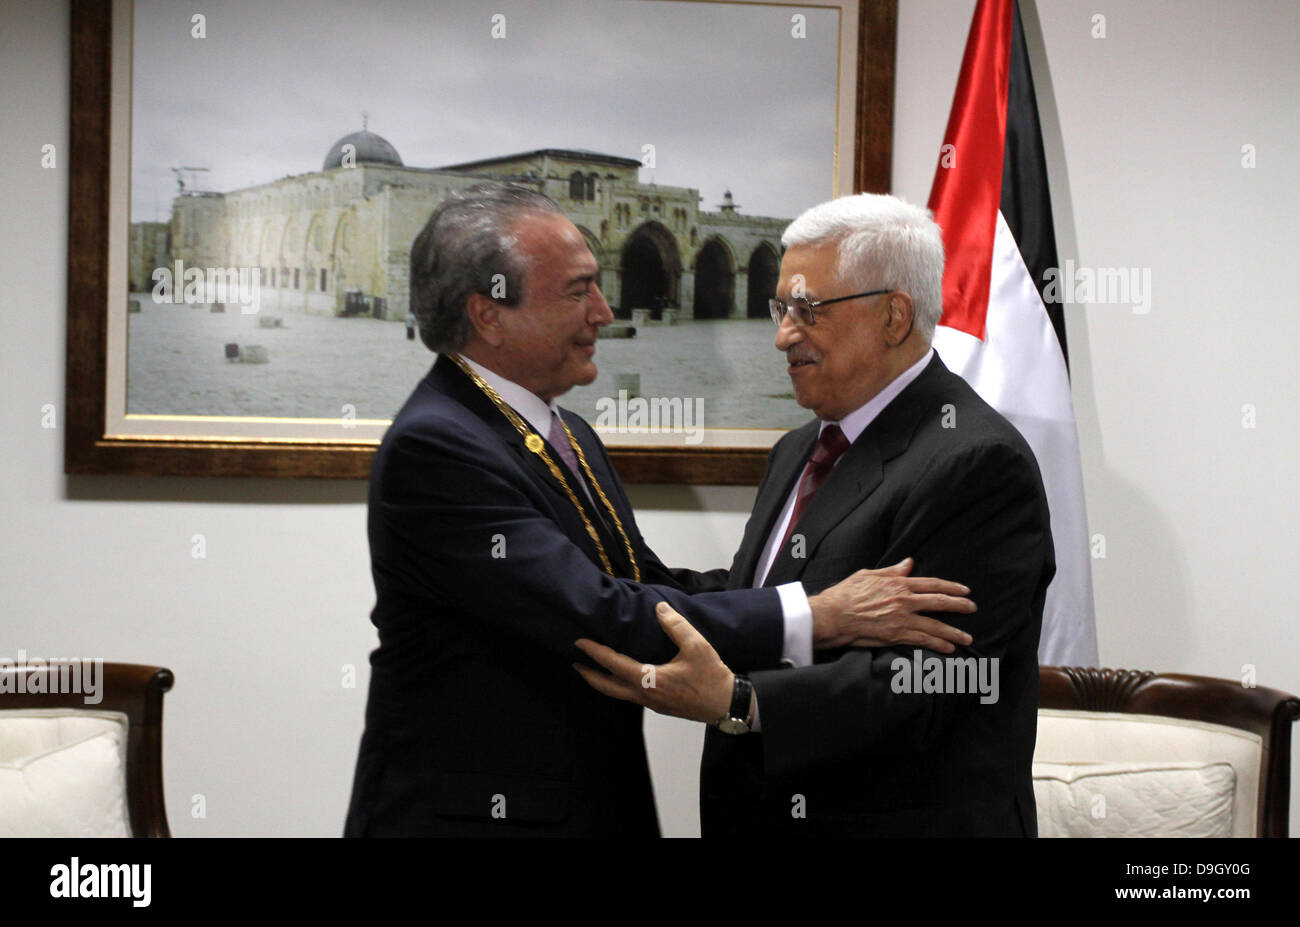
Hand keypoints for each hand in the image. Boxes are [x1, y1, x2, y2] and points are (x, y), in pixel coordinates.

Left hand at [574, 602, 733, 723]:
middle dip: (589, 675)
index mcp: (650, 680)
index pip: (615, 665)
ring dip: (602, 681)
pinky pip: (630, 695)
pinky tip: (621, 676)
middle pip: (608, 687)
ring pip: (618, 694)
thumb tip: (659, 608)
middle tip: (574, 662)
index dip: (595, 652)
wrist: (727, 705)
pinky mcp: (659, 706)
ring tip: (591, 668)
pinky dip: (618, 685)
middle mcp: (645, 695)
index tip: (579, 642)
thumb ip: (676, 625)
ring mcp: (652, 703)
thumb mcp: (697, 646)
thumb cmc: (712, 677)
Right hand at [808, 557, 975, 651]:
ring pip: (935, 625)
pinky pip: (923, 640)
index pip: (931, 584)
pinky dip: (938, 644)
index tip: (964, 590)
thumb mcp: (868, 575)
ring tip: (967, 638)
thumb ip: (892, 571)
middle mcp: (904, 600)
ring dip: (954, 632)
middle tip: (973, 609)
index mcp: (898, 583)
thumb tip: (909, 563)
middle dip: (959, 606)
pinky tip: (949, 648)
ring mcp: (901, 618)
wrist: (832, 615)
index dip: (951, 587)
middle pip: (939, 602)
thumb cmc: (845, 594)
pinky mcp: (896, 635)